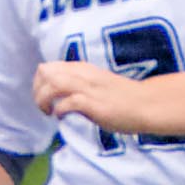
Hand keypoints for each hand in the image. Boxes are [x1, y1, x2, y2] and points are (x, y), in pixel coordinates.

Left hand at [33, 59, 158, 134]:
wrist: (147, 104)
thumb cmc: (123, 98)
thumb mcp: (96, 84)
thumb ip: (78, 85)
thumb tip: (58, 95)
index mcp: (83, 69)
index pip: (48, 67)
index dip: (38, 83)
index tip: (43, 98)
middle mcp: (83, 75)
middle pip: (46, 72)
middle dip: (37, 90)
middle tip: (43, 107)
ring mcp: (89, 88)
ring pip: (53, 83)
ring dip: (44, 99)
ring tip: (48, 112)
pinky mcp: (95, 104)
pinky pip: (68, 102)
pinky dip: (59, 110)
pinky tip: (62, 117)